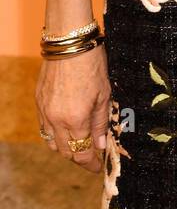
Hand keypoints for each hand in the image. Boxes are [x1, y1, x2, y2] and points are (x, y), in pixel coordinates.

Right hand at [35, 43, 110, 174]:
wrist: (69, 42)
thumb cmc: (92, 65)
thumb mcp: (104, 94)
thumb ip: (100, 123)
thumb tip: (100, 145)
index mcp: (75, 120)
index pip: (81, 153)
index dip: (90, 163)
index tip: (98, 166)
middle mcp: (56, 120)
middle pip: (65, 152)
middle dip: (79, 158)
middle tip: (92, 157)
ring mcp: (44, 111)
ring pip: (52, 142)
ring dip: (65, 147)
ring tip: (79, 144)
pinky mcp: (39, 101)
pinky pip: (44, 127)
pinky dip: (54, 134)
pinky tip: (66, 129)